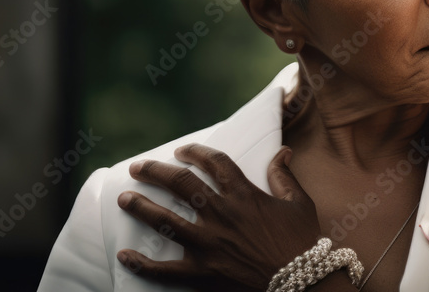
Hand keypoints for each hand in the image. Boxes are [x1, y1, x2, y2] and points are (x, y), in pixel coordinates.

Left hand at [115, 143, 321, 290]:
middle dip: (155, 172)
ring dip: (141, 208)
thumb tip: (282, 152)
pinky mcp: (202, 273)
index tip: (182, 151)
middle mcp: (221, 214)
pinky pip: (165, 270)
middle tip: (138, 168)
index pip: (214, 163)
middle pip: (180, 184)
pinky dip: (142, 264)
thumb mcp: (300, 203)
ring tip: (125, 199)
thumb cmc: (303, 242)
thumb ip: (285, 176)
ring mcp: (208, 244)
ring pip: (165, 221)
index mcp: (244, 195)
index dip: (196, 152)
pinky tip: (125, 255)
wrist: (302, 282)